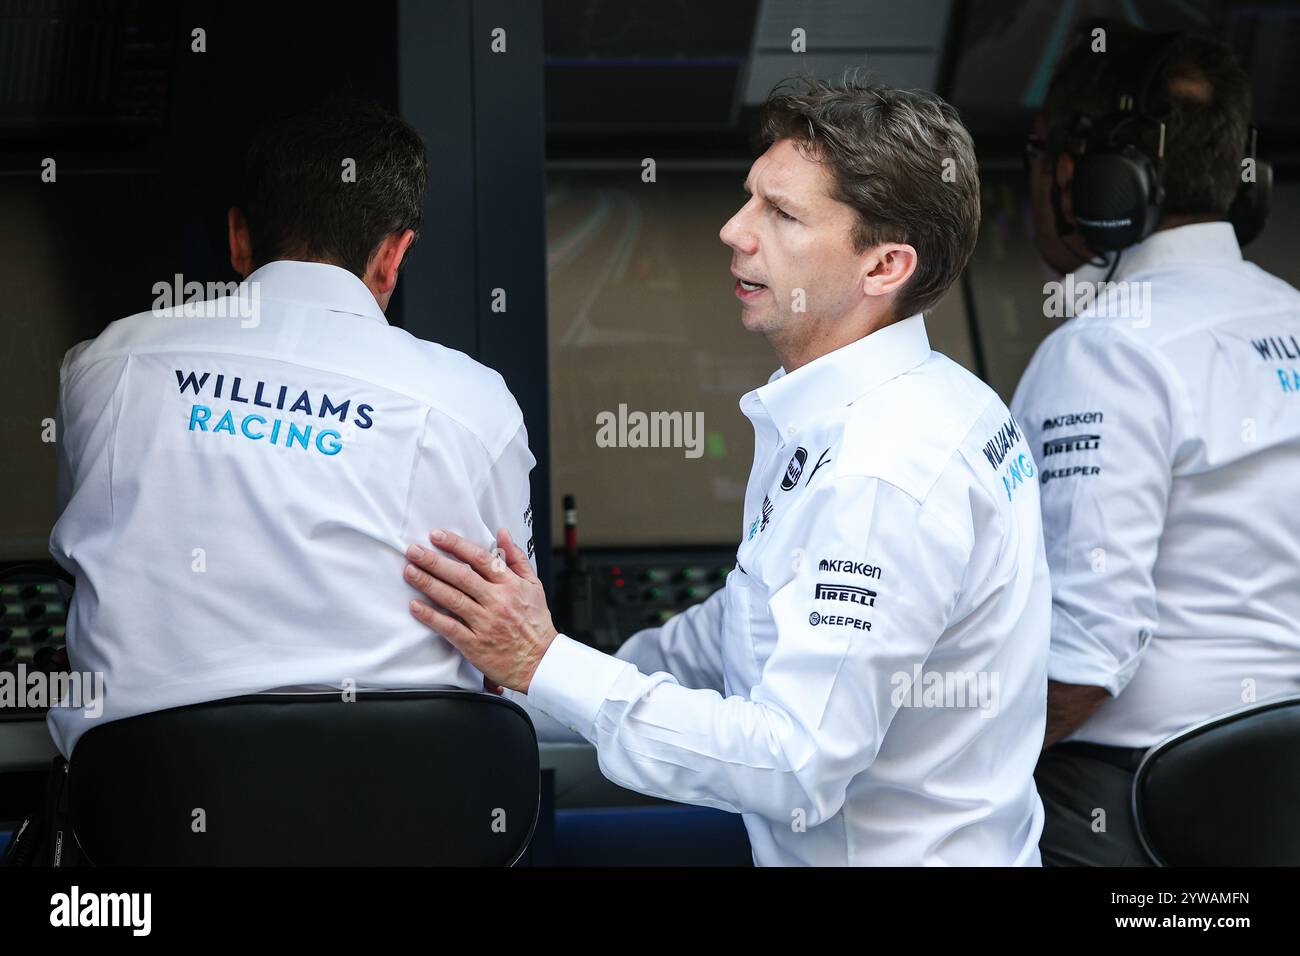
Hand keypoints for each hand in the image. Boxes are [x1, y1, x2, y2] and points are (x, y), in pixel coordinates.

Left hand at [403, 527, 557, 693]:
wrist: (540, 661)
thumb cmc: (536, 623)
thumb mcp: (534, 585)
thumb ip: (517, 558)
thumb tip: (503, 533)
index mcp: (510, 585)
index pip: (480, 559)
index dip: (456, 545)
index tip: (437, 536)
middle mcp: (497, 601)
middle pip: (461, 576)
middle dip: (435, 561)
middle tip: (414, 551)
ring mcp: (485, 623)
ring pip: (453, 599)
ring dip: (428, 583)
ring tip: (410, 571)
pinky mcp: (475, 644)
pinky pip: (449, 627)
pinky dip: (431, 616)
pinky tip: (415, 606)